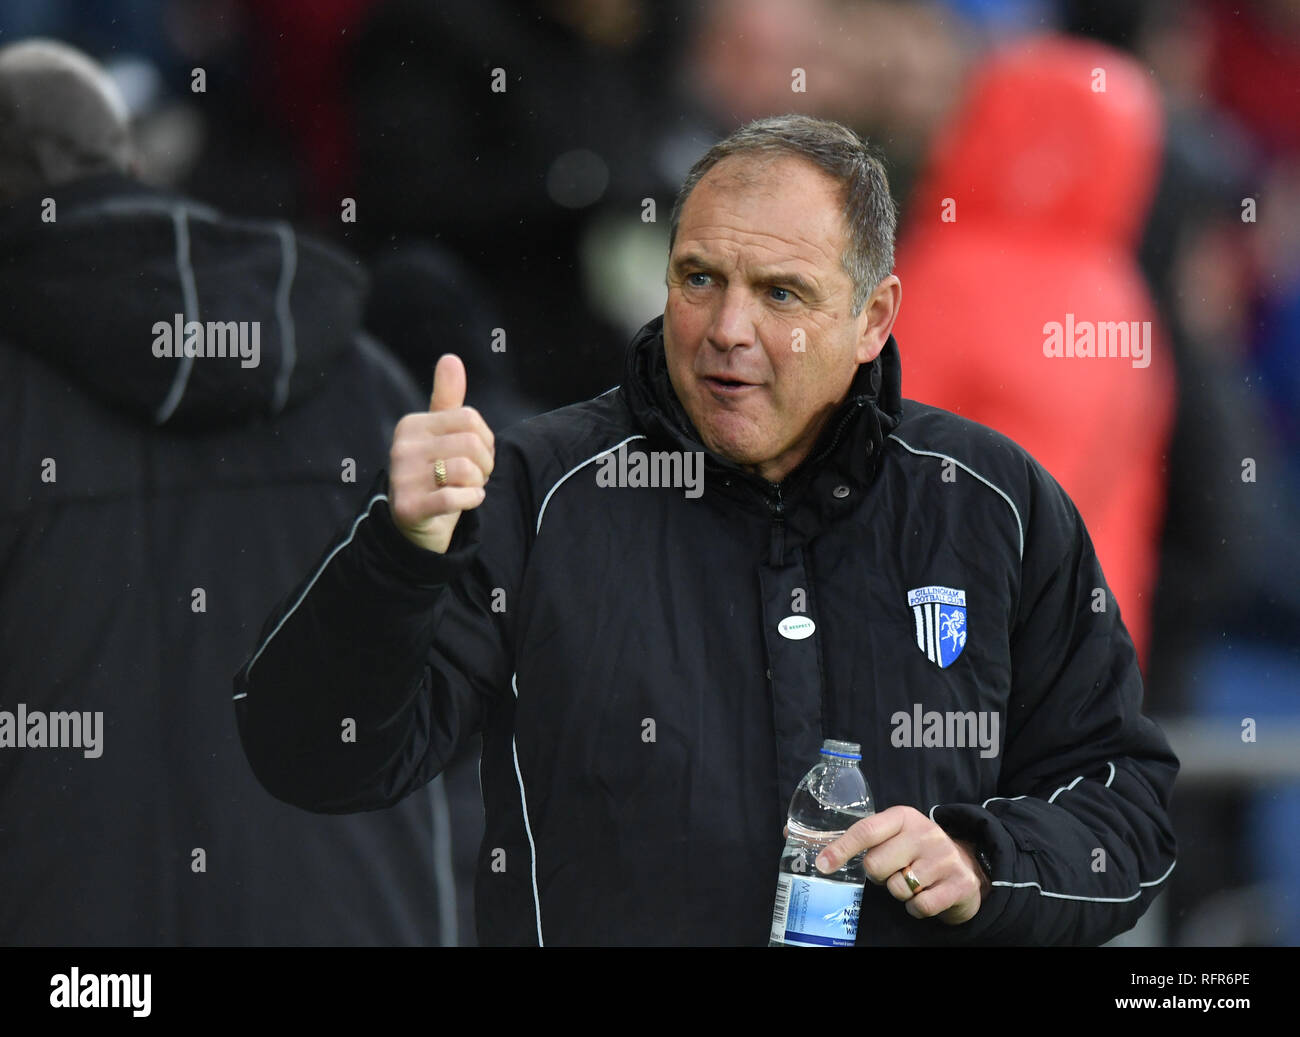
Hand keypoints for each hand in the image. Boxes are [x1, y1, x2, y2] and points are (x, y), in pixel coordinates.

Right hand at [388, 354, 494, 553]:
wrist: (414, 526)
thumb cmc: (434, 476)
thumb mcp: (441, 436)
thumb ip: (447, 399)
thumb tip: (450, 358)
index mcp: (411, 426)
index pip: (470, 419)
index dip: (485, 440)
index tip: (476, 456)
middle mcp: (402, 448)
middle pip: (472, 443)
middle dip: (485, 463)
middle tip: (474, 477)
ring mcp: (403, 478)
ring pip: (467, 469)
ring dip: (478, 483)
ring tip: (468, 488)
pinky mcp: (410, 508)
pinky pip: (456, 497)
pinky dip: (472, 500)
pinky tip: (467, 501)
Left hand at [813, 805, 989, 924]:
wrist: (965, 865)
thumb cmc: (914, 849)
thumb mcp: (890, 834)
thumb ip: (853, 836)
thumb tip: (790, 834)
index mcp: (902, 816)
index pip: (865, 830)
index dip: (840, 848)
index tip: (822, 864)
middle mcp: (924, 832)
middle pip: (876, 865)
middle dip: (877, 875)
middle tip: (890, 870)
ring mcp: (944, 858)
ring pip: (898, 888)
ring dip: (898, 892)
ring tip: (910, 880)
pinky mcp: (958, 884)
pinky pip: (920, 906)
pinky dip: (916, 908)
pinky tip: (923, 895)